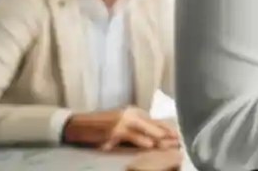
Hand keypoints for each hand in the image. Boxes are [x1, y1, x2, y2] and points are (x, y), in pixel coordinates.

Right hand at [63, 107, 180, 151]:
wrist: (77, 124)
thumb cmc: (100, 126)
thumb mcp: (121, 124)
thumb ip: (137, 129)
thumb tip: (156, 139)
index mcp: (133, 112)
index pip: (155, 121)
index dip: (168, 129)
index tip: (180, 135)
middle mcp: (130, 114)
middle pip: (152, 124)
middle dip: (166, 134)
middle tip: (179, 141)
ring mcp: (121, 122)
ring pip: (144, 130)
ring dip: (157, 137)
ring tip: (169, 144)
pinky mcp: (113, 131)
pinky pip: (129, 137)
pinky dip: (140, 141)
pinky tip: (149, 145)